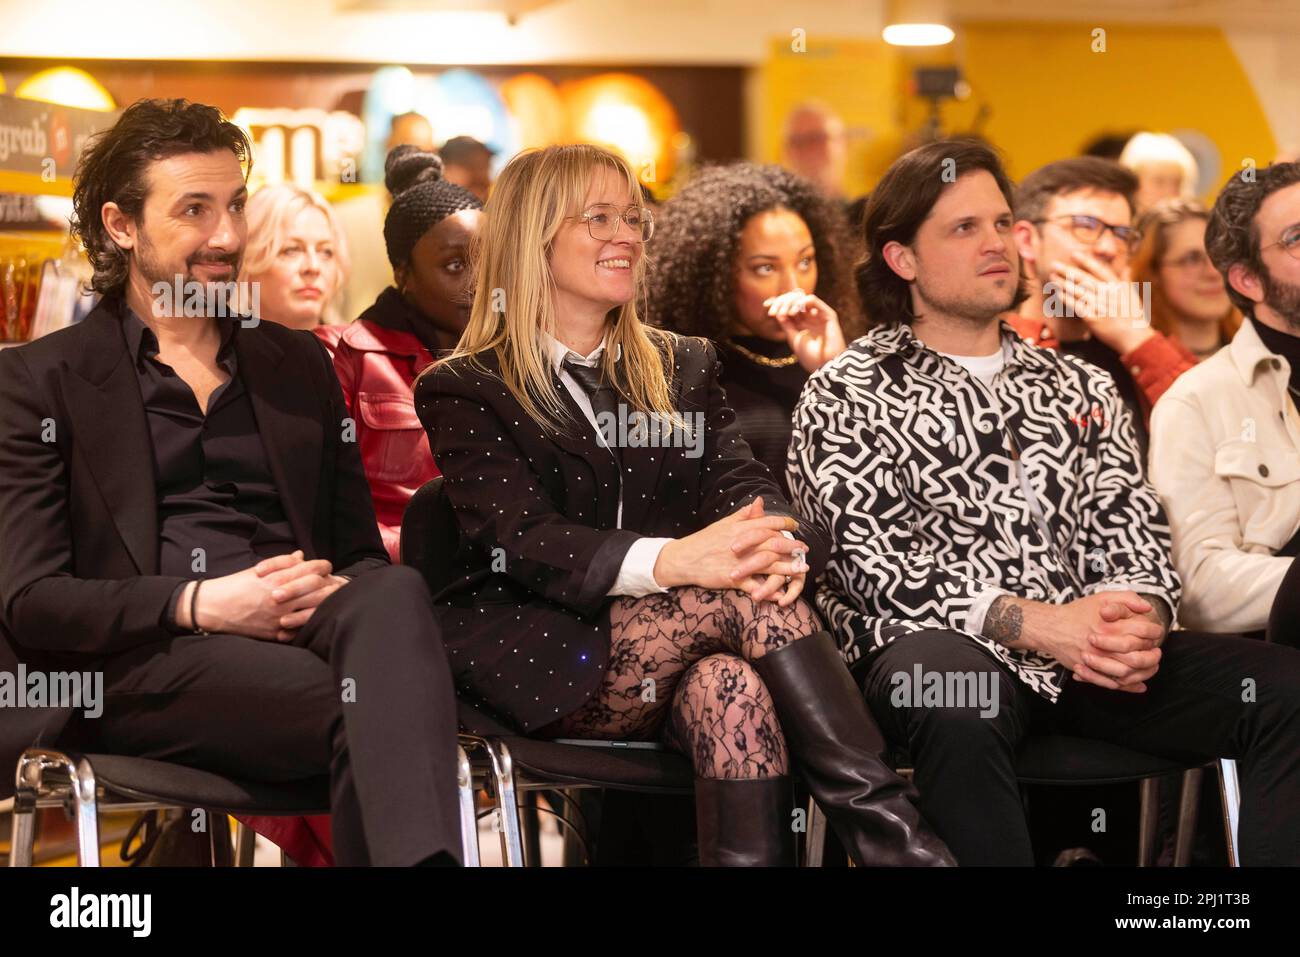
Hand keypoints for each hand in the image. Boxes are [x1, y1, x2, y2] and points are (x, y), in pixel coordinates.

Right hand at [193, 553, 336, 641]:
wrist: (211, 608)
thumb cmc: (235, 586)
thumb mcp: (258, 571)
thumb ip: (282, 564)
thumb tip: (302, 557)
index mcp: (276, 580)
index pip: (311, 570)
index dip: (323, 566)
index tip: (326, 567)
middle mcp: (279, 599)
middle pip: (318, 591)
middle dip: (331, 586)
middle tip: (336, 584)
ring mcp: (278, 618)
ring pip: (313, 612)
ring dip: (324, 606)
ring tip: (332, 602)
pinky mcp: (273, 633)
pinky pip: (298, 630)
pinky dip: (307, 624)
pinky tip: (313, 619)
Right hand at [653, 496, 804, 602]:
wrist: (684, 559)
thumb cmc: (704, 540)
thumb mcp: (723, 524)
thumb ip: (743, 514)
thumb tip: (759, 501)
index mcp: (740, 529)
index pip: (768, 522)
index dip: (784, 523)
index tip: (795, 525)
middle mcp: (742, 545)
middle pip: (774, 543)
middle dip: (792, 546)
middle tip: (804, 548)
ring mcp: (738, 563)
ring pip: (769, 564)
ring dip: (788, 567)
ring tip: (802, 569)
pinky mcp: (732, 579)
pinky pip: (755, 586)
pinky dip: (768, 591)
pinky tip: (781, 594)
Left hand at [764, 289, 846, 372]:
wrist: (825, 364)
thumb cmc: (810, 355)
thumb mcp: (793, 337)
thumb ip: (785, 323)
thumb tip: (777, 310)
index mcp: (800, 324)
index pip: (788, 307)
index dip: (777, 303)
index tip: (766, 305)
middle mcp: (809, 318)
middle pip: (794, 300)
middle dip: (782, 302)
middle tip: (776, 311)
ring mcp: (818, 315)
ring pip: (802, 298)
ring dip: (791, 302)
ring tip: (787, 313)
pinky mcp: (827, 314)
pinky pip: (813, 300)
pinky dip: (802, 302)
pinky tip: (797, 311)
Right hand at [1040, 592, 1162, 691]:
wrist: (1050, 627)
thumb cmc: (1077, 612)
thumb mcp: (1102, 597)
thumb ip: (1127, 598)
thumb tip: (1147, 609)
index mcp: (1109, 625)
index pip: (1142, 632)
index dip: (1154, 633)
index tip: (1158, 634)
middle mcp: (1102, 644)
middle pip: (1137, 657)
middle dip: (1152, 657)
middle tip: (1157, 653)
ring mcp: (1094, 660)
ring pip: (1126, 674)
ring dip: (1142, 673)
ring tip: (1149, 667)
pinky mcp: (1087, 671)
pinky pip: (1110, 683)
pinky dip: (1126, 686)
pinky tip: (1136, 683)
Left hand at [1048, 250, 1153, 354]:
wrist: (1133, 337)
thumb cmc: (1133, 316)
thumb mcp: (1133, 296)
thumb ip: (1127, 281)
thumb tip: (1127, 267)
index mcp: (1118, 287)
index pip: (1100, 270)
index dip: (1086, 261)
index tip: (1074, 254)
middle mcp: (1109, 294)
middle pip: (1085, 279)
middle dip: (1068, 271)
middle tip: (1054, 264)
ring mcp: (1101, 306)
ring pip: (1079, 291)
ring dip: (1064, 283)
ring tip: (1052, 277)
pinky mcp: (1094, 318)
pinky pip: (1077, 306)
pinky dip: (1067, 299)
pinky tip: (1058, 293)